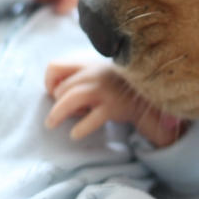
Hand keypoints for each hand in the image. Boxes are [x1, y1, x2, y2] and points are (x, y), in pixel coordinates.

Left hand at [44, 61, 187, 146]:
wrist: (149, 91)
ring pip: (72, 98)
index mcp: (88, 64)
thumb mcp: (99, 71)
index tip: (53, 93)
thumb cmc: (119, 83)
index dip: (49, 82)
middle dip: (57, 103)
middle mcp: (94, 74)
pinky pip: (92, 118)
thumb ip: (80, 75)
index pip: (54, 67)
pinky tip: (75, 134)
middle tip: (61, 114)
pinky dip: (81, 128)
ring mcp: (104, 90)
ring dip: (58, 113)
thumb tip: (54, 89)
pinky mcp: (114, 106)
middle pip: (62, 88)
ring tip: (52, 124)